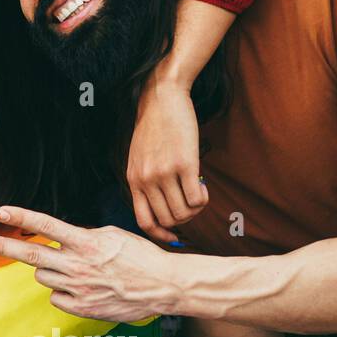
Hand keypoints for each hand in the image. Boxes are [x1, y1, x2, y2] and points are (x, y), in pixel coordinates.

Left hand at [0, 206, 183, 321]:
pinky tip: (82, 288)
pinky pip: (56, 297)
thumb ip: (83, 236)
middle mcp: (77, 264)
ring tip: (74, 269)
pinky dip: (63, 291)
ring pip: (43, 276)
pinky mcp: (81, 307)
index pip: (46, 225)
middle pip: (31, 255)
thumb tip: (62, 239)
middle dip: (3, 247)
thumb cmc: (140, 257)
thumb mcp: (112, 235)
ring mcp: (78, 288)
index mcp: (86, 242)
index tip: (0, 212)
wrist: (164, 287)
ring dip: (50, 270)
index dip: (22, 217)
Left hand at [127, 78, 207, 241]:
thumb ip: (145, 181)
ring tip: (197, 193)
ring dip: (195, 209)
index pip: (144, 221)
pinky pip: (197, 199)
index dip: (160, 234)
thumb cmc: (153, 129)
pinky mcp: (184, 164)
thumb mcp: (138, 158)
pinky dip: (203, 198)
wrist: (162, 100)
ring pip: (184, 212)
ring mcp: (164, 173)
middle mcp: (146, 180)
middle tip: (191, 204)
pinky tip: (202, 185)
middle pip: (168, 219)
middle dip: (184, 219)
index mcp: (133, 180)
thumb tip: (161, 207)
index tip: (174, 236)